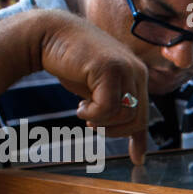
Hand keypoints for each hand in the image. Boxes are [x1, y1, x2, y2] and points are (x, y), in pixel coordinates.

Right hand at [33, 10, 148, 164]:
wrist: (49, 35)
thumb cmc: (73, 64)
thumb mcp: (98, 91)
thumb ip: (116, 110)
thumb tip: (137, 153)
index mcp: (137, 75)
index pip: (144, 114)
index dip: (139, 138)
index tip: (137, 159)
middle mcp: (137, 71)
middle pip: (137, 119)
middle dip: (115, 130)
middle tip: (93, 125)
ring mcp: (125, 68)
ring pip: (124, 115)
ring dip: (101, 120)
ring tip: (84, 110)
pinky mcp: (109, 68)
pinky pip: (109, 107)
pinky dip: (92, 113)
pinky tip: (79, 104)